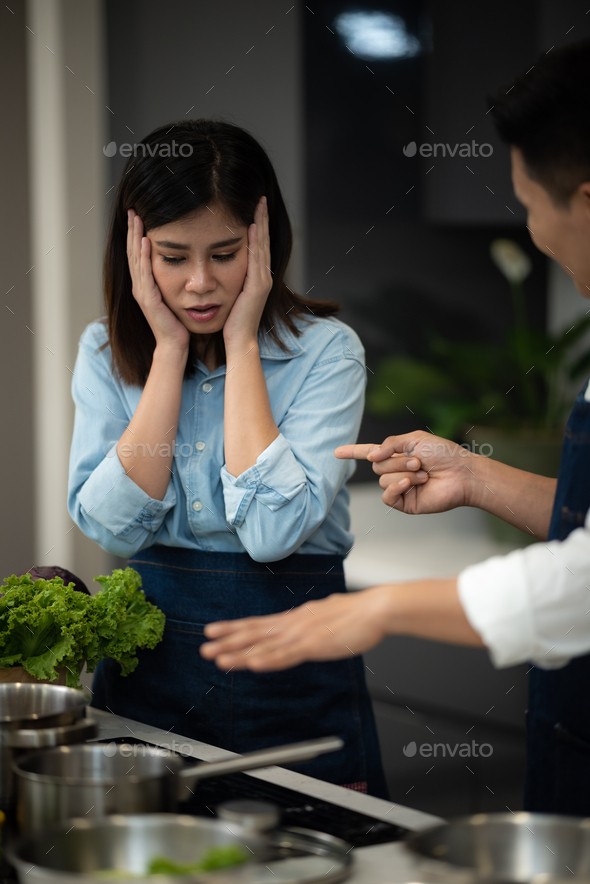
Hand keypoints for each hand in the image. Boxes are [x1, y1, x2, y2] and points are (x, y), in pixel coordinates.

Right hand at [127, 209, 189, 353]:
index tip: (138, 214)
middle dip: (132, 230)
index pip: (138, 254)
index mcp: (145, 284)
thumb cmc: (177, 322)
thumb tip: (181, 262)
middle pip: (132, 252)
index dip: (136, 234)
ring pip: (136, 259)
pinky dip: (143, 256)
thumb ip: (172, 280)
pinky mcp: (148, 299)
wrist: (175, 344)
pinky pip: (145, 273)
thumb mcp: (174, 295)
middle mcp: (139, 286)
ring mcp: (142, 292)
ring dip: (135, 237)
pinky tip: (145, 241)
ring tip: (135, 219)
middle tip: (132, 209)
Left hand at [200, 587, 388, 671]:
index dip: (234, 628)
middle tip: (204, 648)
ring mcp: (302, 634)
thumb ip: (311, 624)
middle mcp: (293, 624)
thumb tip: (305, 625)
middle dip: (227, 642)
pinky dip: (268, 659)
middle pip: (254, 633)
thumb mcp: (325, 618)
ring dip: (239, 653)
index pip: (258, 624)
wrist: (375, 609)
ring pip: (264, 645)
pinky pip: (287, 655)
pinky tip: (253, 663)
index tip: (214, 631)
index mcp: (295, 618)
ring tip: (218, 658)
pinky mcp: (314, 645)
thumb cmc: (356, 614)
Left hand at [222, 196, 272, 348]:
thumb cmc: (233, 320)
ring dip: (261, 224)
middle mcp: (263, 275)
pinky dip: (256, 241)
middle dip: (261, 218)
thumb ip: (230, 278)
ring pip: (262, 245)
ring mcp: (263, 280)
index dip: (257, 225)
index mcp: (257, 277)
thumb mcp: (232, 293)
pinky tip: (253, 226)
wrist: (239, 340)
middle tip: (259, 198)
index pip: (257, 245)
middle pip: (263, 241)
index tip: (253, 207)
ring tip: (258, 205)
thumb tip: (220, 263)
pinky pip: (256, 258)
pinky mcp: (258, 286)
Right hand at [336, 430, 479, 512]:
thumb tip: (370, 458)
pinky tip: (410, 484)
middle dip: (396, 461)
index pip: (370, 453)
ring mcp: (400, 487)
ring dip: (403, 474)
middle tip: (418, 462)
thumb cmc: (444, 454)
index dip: (353, 452)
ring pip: (382, 479)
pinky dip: (396, 487)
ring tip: (423, 474)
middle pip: (376, 466)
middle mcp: (396, 471)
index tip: (336, 452)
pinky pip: (387, 495)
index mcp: (398, 454)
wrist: (461, 474)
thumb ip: (389, 444)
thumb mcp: (415, 439)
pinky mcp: (405, 503)